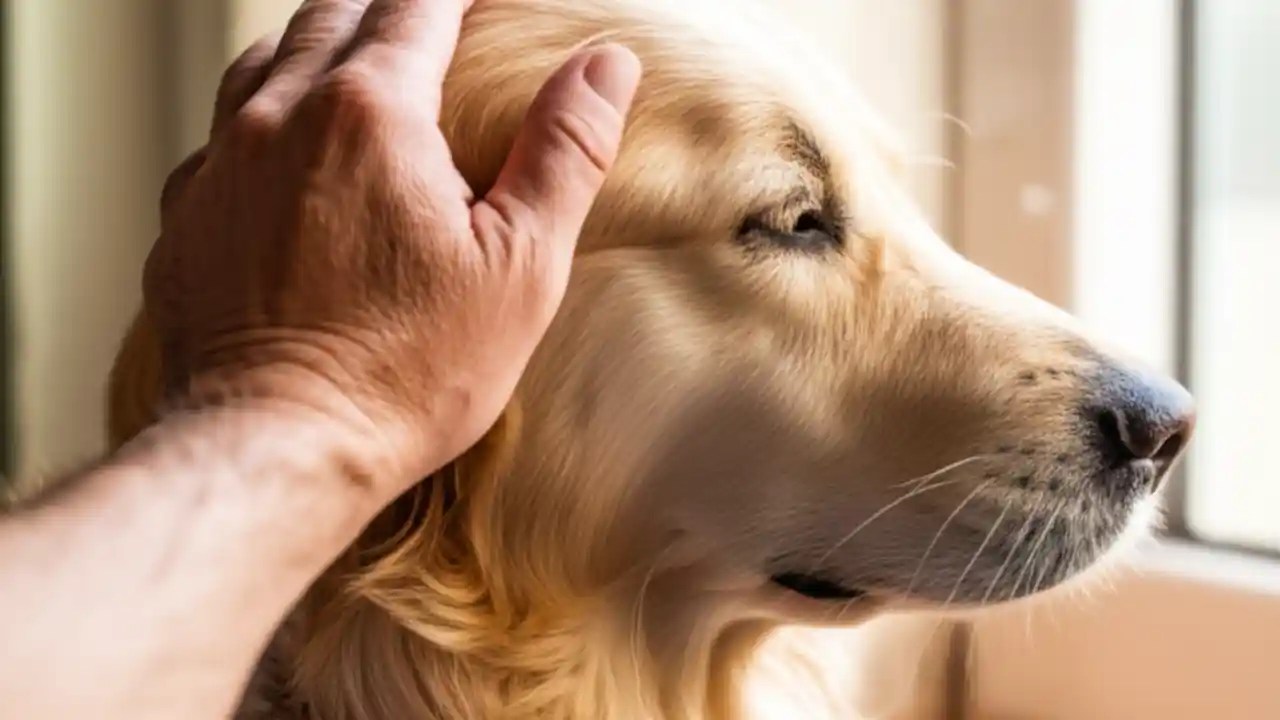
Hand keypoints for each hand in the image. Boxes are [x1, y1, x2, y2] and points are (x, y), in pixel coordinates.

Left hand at [146, 0, 640, 492]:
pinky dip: (261, 116)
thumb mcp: (520, 264)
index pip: (417, 7)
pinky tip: (284, 151)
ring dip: (317, 45)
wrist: (277, 449)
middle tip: (429, 16)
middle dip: (388, 6)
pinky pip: (220, 133)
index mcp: (370, 112)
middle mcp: (280, 118)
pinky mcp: (184, 219)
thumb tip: (607, 64)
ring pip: (265, 60)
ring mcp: (219, 166)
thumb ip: (565, 151)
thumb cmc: (407, 370)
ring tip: (355, 59)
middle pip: (333, 15)